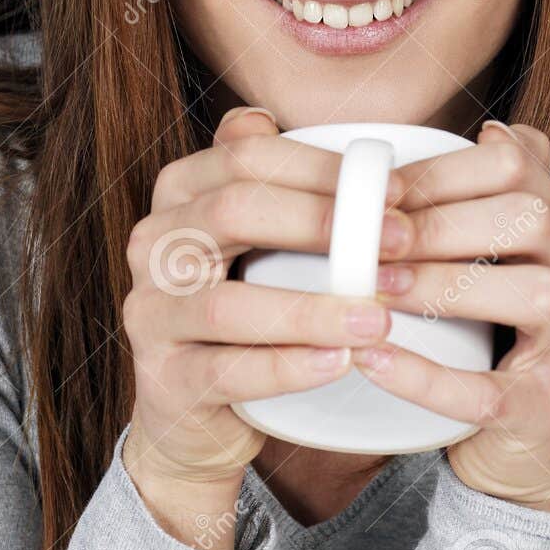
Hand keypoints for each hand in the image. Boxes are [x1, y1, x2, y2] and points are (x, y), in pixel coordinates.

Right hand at [121, 106, 392, 538]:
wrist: (194, 411)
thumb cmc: (247, 308)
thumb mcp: (261, 240)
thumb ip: (289, 185)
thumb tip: (355, 139)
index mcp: (179, 194)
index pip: (247, 157)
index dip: (325, 169)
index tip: (397, 193)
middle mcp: (153, 246)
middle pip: (232, 212)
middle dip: (321, 223)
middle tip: (399, 243)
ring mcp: (150, 315)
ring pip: (226, 304)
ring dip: (311, 310)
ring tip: (378, 319)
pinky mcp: (163, 381)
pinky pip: (225, 371)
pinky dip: (286, 367)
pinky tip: (339, 363)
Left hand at [353, 121, 549, 515]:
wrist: (527, 451)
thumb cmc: (496, 340)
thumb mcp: (503, 261)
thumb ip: (495, 196)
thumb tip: (492, 127)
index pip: (519, 168)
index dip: (443, 172)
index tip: (378, 189)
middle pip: (535, 220)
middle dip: (445, 224)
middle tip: (371, 239)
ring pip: (533, 296)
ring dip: (443, 286)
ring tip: (373, 289)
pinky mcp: (545, 410)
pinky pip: (489, 392)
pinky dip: (426, 376)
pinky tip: (372, 358)